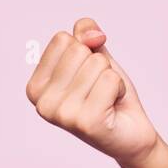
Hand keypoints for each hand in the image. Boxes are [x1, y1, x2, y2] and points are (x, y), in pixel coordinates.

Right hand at [25, 17, 158, 167]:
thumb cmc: (109, 94)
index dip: (85, 51)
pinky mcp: (86, 122)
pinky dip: (119, 89)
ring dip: (111, 78)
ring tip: (106, 99)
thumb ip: (86, 35)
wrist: (131, 132)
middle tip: (100, 90)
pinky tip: (113, 107)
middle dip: (100, 65)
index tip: (88, 76)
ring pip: (97, 64)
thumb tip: (92, 34)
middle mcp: (42, 103)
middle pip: (79, 50)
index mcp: (36, 86)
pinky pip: (111, 79)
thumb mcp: (96, 57)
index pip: (62, 39)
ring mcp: (62, 115)